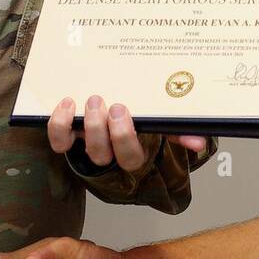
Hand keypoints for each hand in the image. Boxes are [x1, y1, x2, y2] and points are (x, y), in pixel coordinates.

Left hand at [49, 94, 206, 170]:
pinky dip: (59, 124)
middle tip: (113, 104)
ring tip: (92, 100)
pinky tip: (67, 103)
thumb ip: (177, 131)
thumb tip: (199, 142)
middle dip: (106, 131)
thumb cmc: (137, 117)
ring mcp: (87, 144)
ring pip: (84, 149)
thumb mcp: (158, 122)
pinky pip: (58, 140)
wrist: (109, 107)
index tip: (125, 110)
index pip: (130, 158)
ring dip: (87, 126)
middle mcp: (108, 152)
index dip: (125, 139)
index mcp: (132, 149)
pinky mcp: (68, 136)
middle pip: (104, 155)